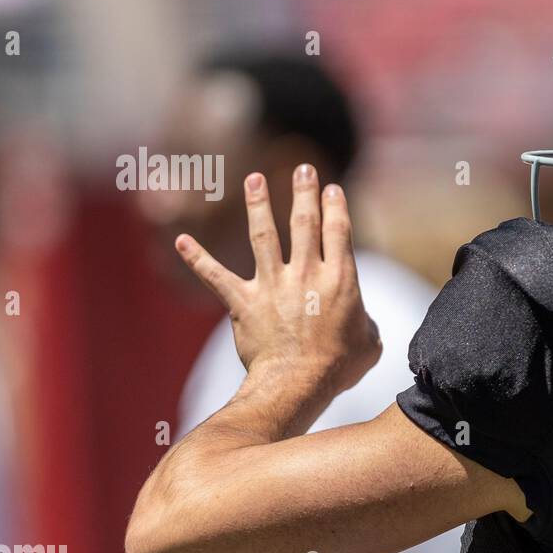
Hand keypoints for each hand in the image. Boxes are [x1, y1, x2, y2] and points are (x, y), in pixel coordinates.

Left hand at [175, 164, 380, 400]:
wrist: (297, 382)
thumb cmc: (338, 367)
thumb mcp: (370, 343)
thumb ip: (367, 323)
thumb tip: (364, 323)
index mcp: (340, 280)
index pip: (338, 231)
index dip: (335, 206)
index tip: (331, 188)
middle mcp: (306, 274)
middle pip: (304, 223)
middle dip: (303, 192)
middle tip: (303, 169)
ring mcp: (272, 285)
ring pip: (263, 235)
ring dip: (258, 204)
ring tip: (254, 179)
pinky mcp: (244, 302)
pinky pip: (216, 275)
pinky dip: (197, 258)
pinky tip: (182, 240)